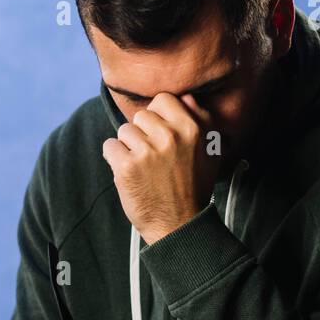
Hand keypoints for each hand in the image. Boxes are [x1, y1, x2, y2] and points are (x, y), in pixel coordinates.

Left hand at [101, 92, 218, 244]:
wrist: (179, 224)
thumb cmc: (194, 187)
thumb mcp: (209, 152)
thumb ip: (200, 120)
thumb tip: (185, 95)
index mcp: (190, 129)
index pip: (162, 100)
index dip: (157, 116)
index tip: (159, 133)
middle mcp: (169, 137)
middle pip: (140, 116)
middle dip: (142, 133)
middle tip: (153, 157)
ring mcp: (146, 152)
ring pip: (124, 131)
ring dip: (128, 147)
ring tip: (143, 167)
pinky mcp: (125, 167)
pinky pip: (109, 146)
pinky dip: (114, 158)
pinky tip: (129, 172)